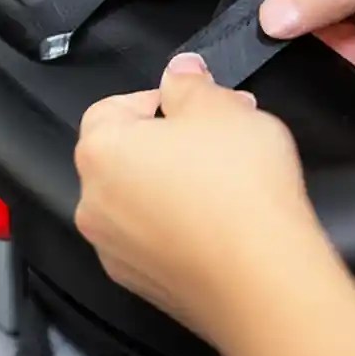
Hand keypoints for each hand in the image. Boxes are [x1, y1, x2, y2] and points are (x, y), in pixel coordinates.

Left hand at [73, 52, 320, 342]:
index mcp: (100, 151)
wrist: (262, 281)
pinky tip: (218, 225)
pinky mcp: (140, 283)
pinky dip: (176, 228)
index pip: (112, 108)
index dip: (158, 100)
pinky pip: (152, 240)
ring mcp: (113, 248)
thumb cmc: (239, 191)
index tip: (196, 104)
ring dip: (171, 186)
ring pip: (137, 200)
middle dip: (169, 142)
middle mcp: (92, 202)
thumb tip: (180, 72)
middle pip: (124, 156)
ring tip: (225, 185)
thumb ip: (191, 83)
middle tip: (220, 139)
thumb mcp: (221, 108)